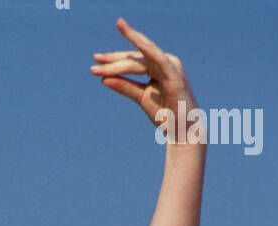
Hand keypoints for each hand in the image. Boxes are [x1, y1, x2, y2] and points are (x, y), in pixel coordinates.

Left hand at [91, 17, 198, 136]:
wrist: (183, 131)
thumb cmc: (165, 114)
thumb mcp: (141, 97)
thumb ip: (125, 86)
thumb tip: (103, 80)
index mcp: (157, 66)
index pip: (132, 60)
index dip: (114, 61)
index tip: (95, 62)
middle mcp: (164, 61)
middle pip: (134, 58)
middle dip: (114, 60)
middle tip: (95, 59)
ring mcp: (170, 66)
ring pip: (142, 60)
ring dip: (122, 60)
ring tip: (105, 57)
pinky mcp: (175, 75)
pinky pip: (160, 59)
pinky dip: (149, 50)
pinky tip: (137, 42)